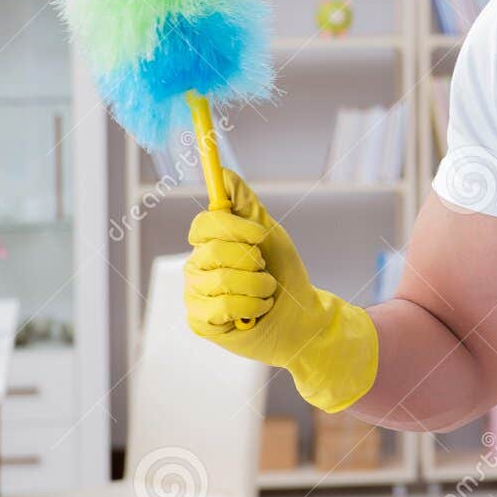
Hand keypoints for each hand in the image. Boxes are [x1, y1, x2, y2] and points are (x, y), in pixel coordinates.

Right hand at [185, 170, 377, 411]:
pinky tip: (259, 310)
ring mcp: (195, 294)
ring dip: (257, 285)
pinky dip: (252, 306)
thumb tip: (223, 173)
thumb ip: (245, 205)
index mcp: (209, 243)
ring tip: (266, 291)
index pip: (203, 224)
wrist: (301, 318)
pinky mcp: (200, 322)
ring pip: (222, 278)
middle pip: (214, 249)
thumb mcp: (270, 234)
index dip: (233, 227)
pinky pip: (223, 306)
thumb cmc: (284, 274)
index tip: (260, 235)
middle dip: (252, 260)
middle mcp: (197, 266)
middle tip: (264, 270)